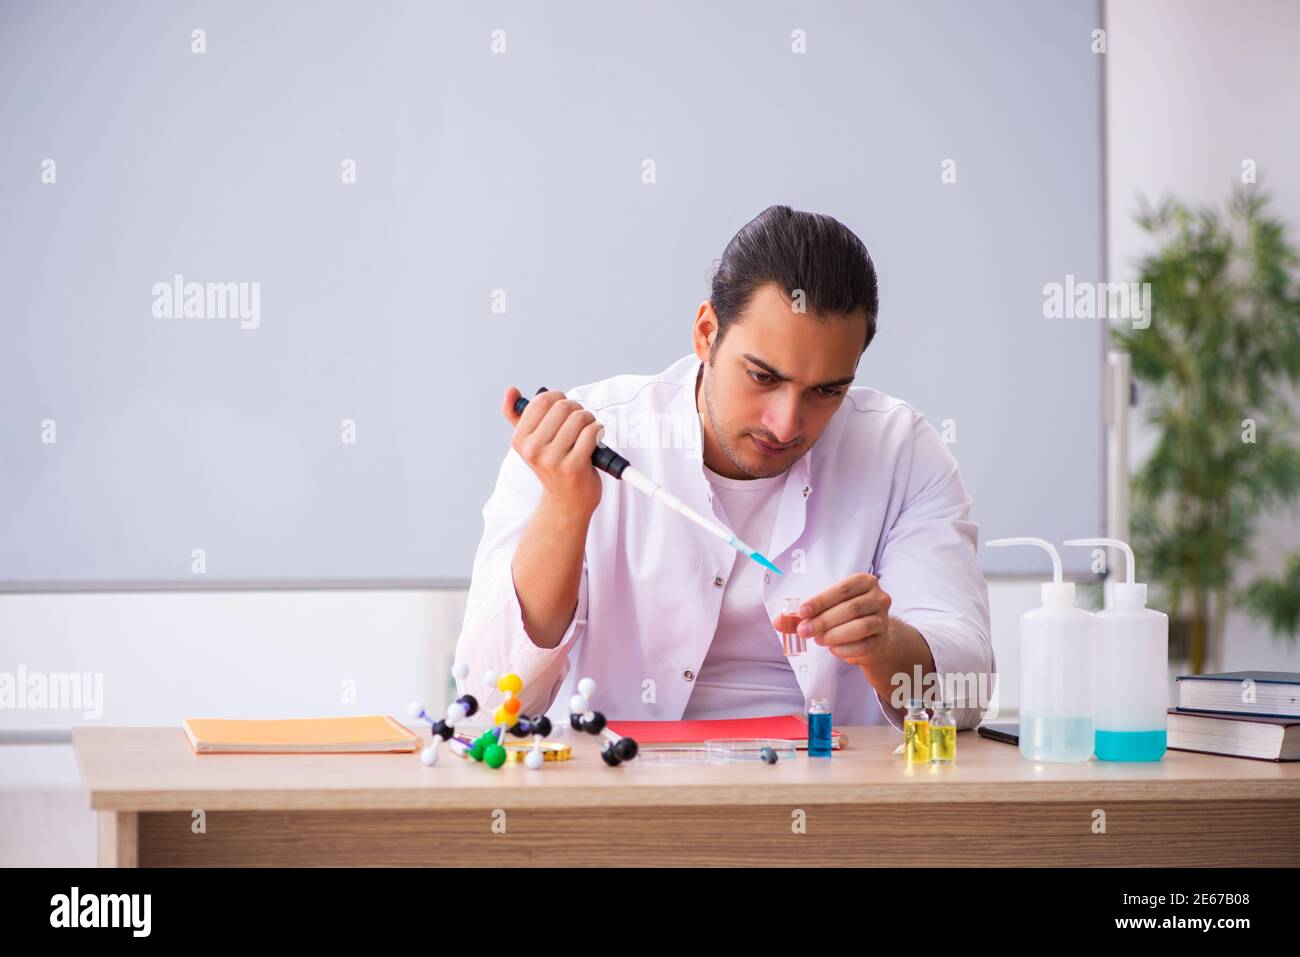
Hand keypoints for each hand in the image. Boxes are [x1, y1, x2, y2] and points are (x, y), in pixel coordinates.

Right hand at [503, 387, 603, 519]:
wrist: (566, 502)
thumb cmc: (552, 467)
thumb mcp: (530, 442)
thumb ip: (517, 415)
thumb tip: (511, 391)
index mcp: (520, 440)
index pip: (542, 400)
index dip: (559, 399)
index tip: (564, 411)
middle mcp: (533, 450)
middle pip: (564, 406)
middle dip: (577, 410)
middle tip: (579, 422)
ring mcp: (553, 460)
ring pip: (580, 418)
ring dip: (590, 421)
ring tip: (587, 432)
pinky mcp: (574, 467)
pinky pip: (591, 433)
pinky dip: (598, 432)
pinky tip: (595, 441)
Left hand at [773, 572, 892, 667]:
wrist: (872, 636)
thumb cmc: (845, 616)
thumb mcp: (826, 609)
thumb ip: (803, 615)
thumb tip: (779, 621)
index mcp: (864, 582)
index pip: (842, 589)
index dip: (821, 601)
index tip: (802, 612)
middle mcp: (878, 598)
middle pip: (850, 608)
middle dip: (823, 621)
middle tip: (803, 631)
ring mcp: (883, 620)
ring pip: (860, 626)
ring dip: (834, 634)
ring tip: (818, 639)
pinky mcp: (882, 641)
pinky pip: (863, 646)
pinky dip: (844, 649)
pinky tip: (832, 649)